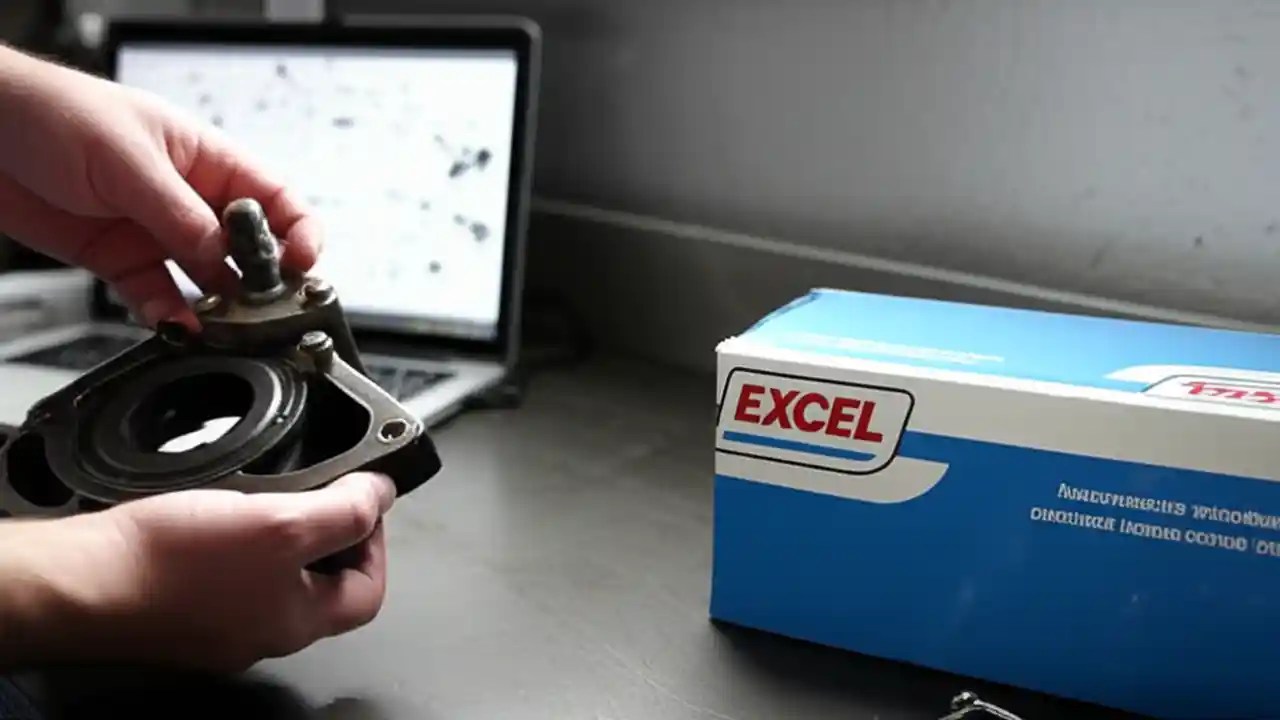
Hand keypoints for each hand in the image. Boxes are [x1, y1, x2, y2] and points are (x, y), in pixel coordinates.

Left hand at [0, 45, 320, 328]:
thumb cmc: (55, 114)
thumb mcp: (128, 161)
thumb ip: (180, 215)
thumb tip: (224, 257)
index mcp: (207, 160)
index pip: (276, 200)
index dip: (300, 233)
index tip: (303, 265)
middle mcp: (189, 200)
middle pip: (249, 250)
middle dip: (262, 284)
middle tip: (263, 311)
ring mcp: (156, 233)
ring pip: (206, 282)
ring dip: (218, 310)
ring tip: (221, 329)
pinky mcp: (121, 261)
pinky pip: (158, 299)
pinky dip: (170, 320)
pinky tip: (176, 329)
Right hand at [0, 473, 394, 671]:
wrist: (78, 580)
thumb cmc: (169, 563)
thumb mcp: (281, 524)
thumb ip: (343, 512)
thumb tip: (380, 496)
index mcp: (296, 623)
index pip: (367, 592)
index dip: (376, 544)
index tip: (364, 504)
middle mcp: (260, 632)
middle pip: (323, 585)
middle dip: (329, 534)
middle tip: (321, 492)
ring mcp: (218, 624)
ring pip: (273, 576)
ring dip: (280, 532)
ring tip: (271, 494)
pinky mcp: (180, 607)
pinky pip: (226, 573)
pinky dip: (235, 539)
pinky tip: (220, 511)